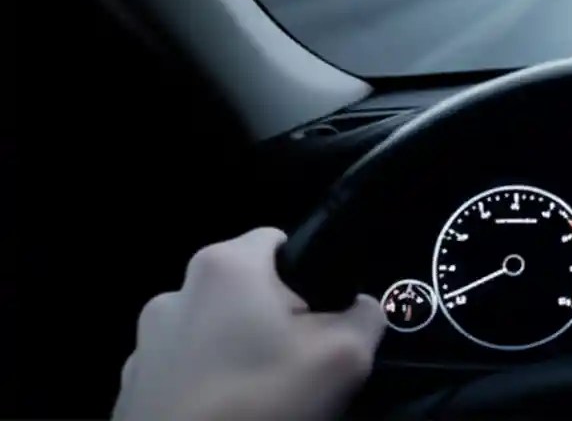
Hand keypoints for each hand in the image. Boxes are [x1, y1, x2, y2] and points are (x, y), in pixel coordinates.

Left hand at [113, 228, 384, 420]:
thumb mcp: (345, 355)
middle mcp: (175, 292)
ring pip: (213, 333)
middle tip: (298, 365)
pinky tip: (228, 413)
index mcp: (224, 267)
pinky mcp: (132, 386)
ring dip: (236, 354)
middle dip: (273, 320)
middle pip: (245, 291)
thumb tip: (360, 308)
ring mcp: (146, 342)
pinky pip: (184, 372)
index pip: (278, 240)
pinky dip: (206, 386)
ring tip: (261, 397)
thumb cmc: (264, 402)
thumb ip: (366, 314)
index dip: (309, 276)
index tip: (321, 318)